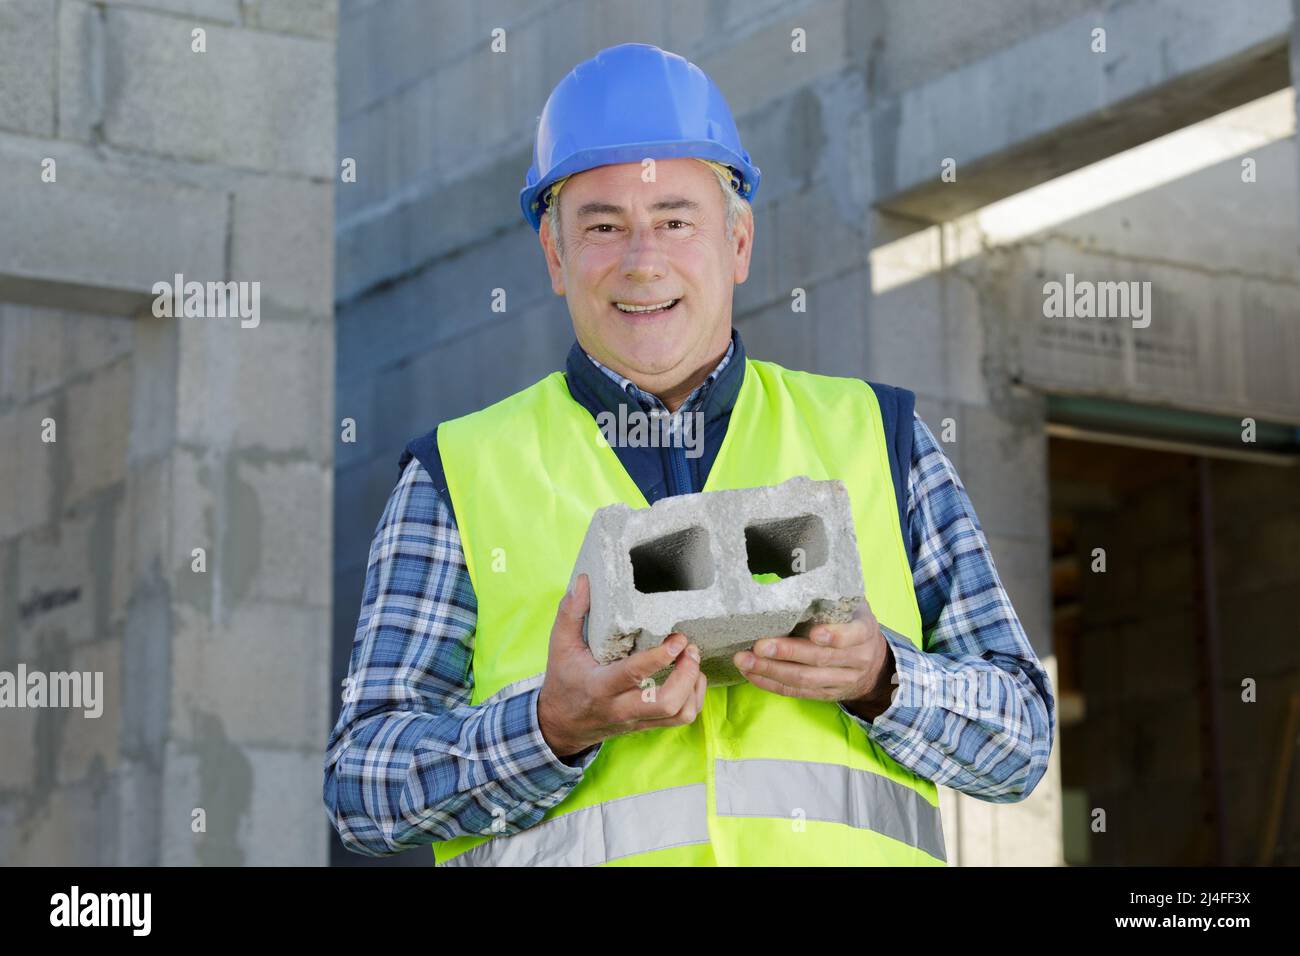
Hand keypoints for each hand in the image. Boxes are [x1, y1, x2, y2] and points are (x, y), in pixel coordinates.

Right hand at [536, 574, 708, 756]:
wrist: (562, 725)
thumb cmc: (563, 681)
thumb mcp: (559, 646)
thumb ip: (570, 612)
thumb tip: (584, 581)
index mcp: (600, 686)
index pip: (634, 674)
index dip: (660, 657)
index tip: (677, 638)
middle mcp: (621, 707)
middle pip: (667, 703)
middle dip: (687, 675)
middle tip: (690, 649)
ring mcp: (637, 719)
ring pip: (679, 715)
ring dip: (693, 687)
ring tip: (692, 661)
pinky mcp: (647, 725)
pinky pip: (680, 719)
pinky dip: (693, 698)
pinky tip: (690, 677)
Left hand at [732, 601, 896, 715]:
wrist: (875, 666)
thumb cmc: (853, 624)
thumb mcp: (854, 607)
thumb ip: (833, 597)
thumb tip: (798, 573)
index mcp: (864, 632)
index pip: (853, 635)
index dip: (835, 635)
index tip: (814, 632)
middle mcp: (856, 659)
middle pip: (820, 659)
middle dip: (787, 653)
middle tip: (760, 645)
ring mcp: (841, 680)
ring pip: (805, 679)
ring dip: (771, 670)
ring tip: (745, 660)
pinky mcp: (825, 695)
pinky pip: (796, 692)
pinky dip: (772, 684)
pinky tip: (751, 673)